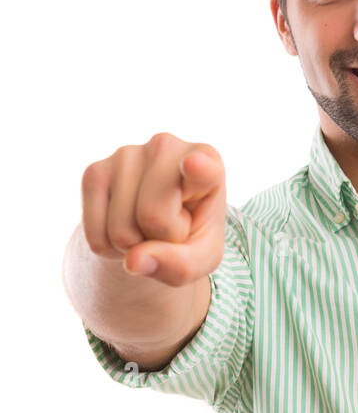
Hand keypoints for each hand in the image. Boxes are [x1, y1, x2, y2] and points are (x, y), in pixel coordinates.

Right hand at [81, 132, 226, 287]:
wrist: (154, 225)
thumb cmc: (190, 234)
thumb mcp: (202, 257)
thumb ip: (181, 266)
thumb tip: (133, 261)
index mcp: (208, 162)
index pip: (203, 167)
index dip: (199, 168)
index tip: (195, 165)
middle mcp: (166, 146)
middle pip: (153, 217)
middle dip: (160, 240)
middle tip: (169, 228)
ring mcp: (126, 154)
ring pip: (121, 232)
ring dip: (133, 246)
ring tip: (147, 226)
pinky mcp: (94, 171)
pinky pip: (96, 237)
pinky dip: (110, 249)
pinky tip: (125, 226)